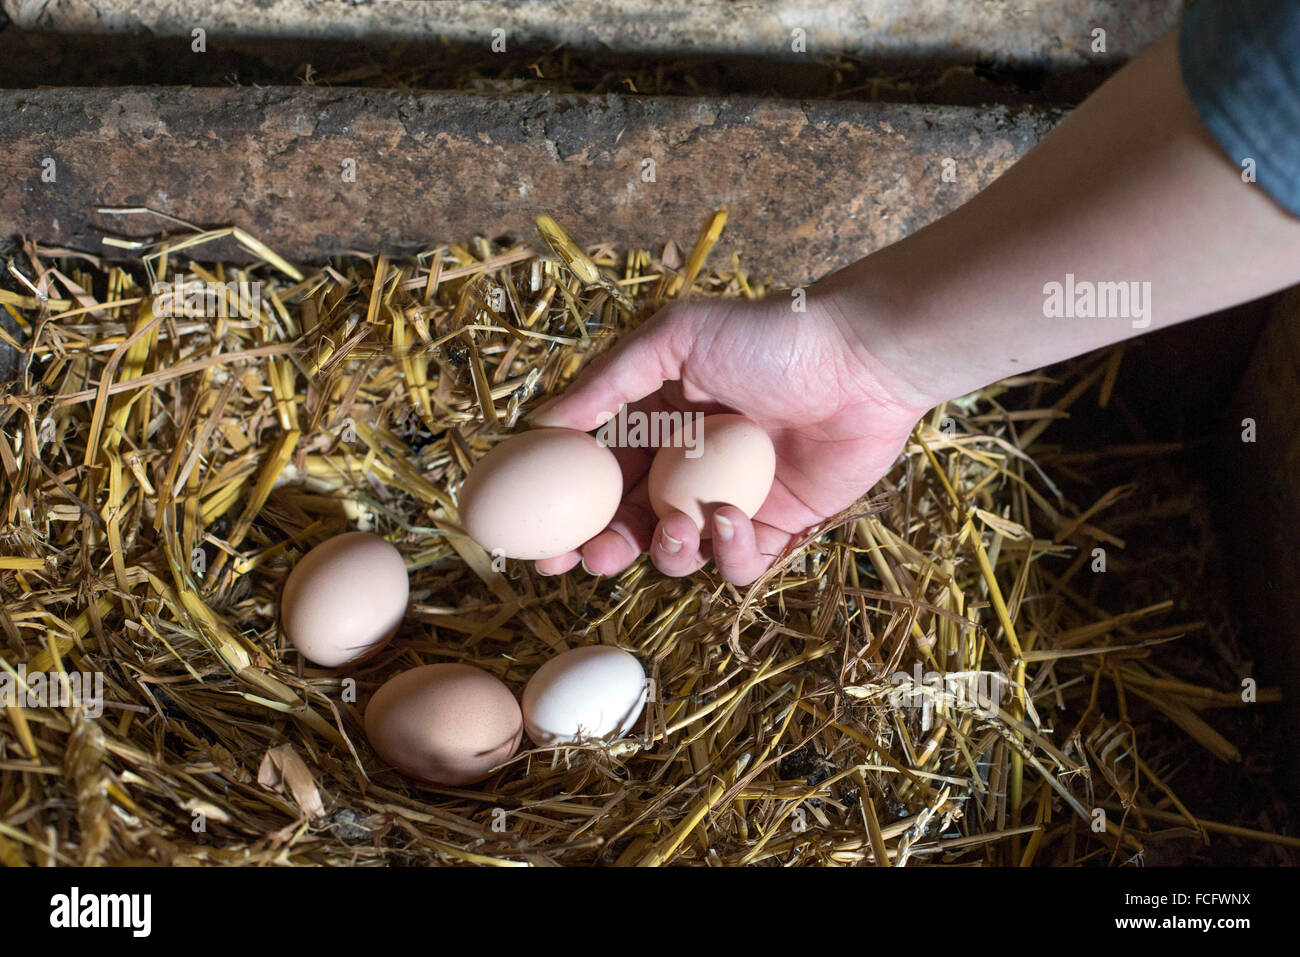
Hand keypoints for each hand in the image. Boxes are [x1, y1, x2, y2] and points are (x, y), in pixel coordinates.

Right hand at [528, 290, 933, 584]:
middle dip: (605, 550)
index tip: (542, 539)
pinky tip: (731, 516)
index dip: (567, 511)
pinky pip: (738, 564)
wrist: (859, 358)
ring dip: (667, 553)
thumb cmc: (767, 336)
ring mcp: (729, 501)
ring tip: (676, 531)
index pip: (597, 477)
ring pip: (679, 553)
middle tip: (591, 559)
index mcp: (655, 424)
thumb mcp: (675, 340)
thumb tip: (540, 423)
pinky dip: (728, 553)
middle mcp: (685, 468)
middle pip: (629, 525)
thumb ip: (608, 383)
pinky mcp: (778, 527)